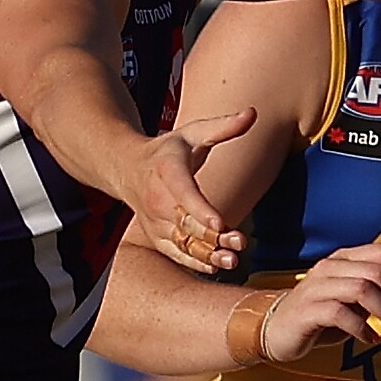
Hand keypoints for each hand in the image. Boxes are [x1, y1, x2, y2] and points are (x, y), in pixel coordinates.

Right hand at [134, 109, 254, 271]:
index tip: (220, 224)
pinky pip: (174, 253)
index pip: (184, 193)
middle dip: (212, 236)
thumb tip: (252, 112)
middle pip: (186, 222)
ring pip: (181, 242)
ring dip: (207, 254)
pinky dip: (194, 262)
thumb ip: (223, 126)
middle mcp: (157, 199)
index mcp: (167, 170)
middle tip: (239, 242)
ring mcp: (155, 220)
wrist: (127, 169)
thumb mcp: (193, 133)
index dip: (201, 210)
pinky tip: (216, 268)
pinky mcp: (156, 236)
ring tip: (232, 261)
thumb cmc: (167, 150)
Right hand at [258, 242, 380, 361]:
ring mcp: (316, 287)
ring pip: (363, 289)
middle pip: (378, 272)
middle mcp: (330, 267)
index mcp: (344, 259)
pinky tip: (371, 338)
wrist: (275, 329)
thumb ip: (377, 292)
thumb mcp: (353, 300)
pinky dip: (362, 327)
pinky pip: (341, 313)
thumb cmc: (321, 315)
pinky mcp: (306, 310)